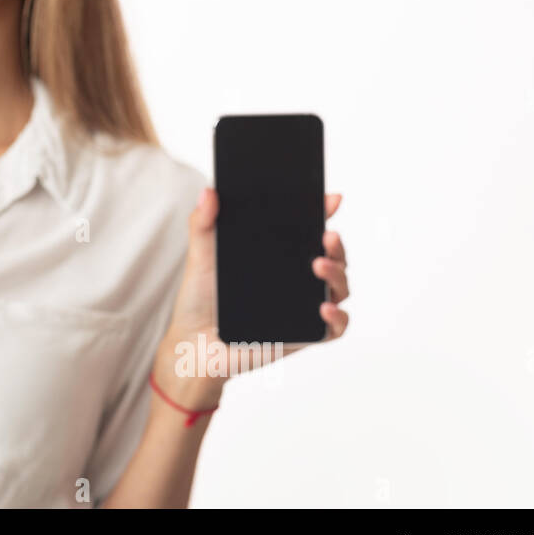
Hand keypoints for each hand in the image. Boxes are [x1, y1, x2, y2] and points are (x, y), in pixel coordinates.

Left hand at [152, 187, 350, 404]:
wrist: (193, 343)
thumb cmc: (201, 299)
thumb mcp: (201, 256)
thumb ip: (203, 223)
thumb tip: (209, 191)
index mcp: (279, 255)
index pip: (309, 230)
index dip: (324, 212)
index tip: (332, 198)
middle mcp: (297, 278)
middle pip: (333, 256)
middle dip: (337, 244)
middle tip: (327, 235)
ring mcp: (303, 306)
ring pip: (340, 287)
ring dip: (338, 274)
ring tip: (318, 265)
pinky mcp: (303, 335)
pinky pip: (335, 328)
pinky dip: (338, 317)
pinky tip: (325, 308)